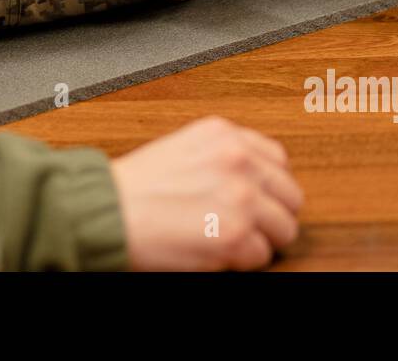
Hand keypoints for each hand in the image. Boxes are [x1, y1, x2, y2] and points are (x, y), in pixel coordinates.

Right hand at [111, 116, 302, 270]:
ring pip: (284, 228)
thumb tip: (252, 179)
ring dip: (260, 239)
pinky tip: (215, 251)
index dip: (268, 185)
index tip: (258, 198)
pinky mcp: (235, 235)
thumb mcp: (184, 148)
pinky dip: (241, 261)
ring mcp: (241, 198)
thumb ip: (222, 155)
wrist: (107, 211)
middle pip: (290, 195)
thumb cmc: (135, 186)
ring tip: (229, 239)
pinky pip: (261, 256)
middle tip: (246, 225)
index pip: (278, 159)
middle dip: (271, 214)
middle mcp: (238, 161)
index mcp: (224, 135)